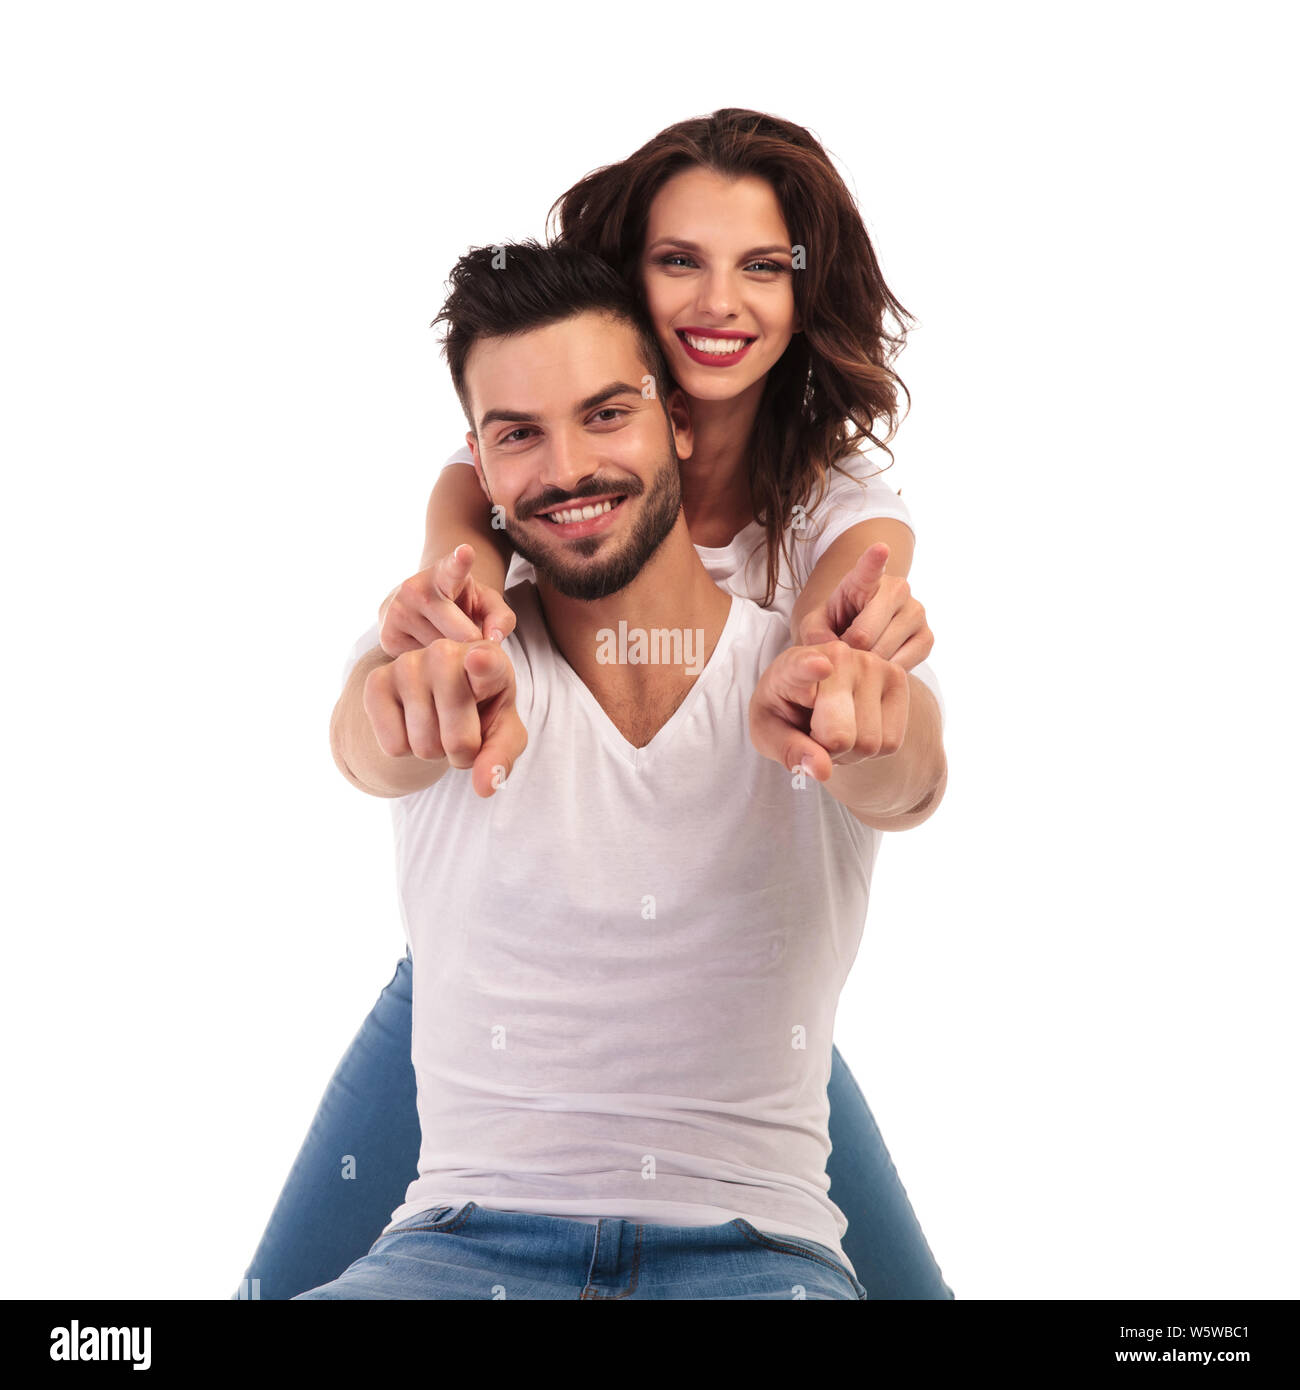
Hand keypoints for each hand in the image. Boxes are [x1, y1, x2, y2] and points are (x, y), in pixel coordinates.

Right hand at [362, 637, 526, 797]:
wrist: (438, 697)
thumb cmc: (480, 711)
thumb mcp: (502, 733)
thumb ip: (501, 757)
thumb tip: (484, 788)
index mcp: (490, 659)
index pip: (487, 663)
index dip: (483, 664)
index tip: (479, 660)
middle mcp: (446, 652)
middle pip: (457, 739)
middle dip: (463, 753)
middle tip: (462, 732)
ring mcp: (407, 663)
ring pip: (424, 746)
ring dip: (434, 752)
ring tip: (438, 724)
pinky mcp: (376, 682)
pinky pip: (393, 746)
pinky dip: (405, 749)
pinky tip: (412, 722)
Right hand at [378, 544, 516, 656]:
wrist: (418, 606)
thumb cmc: (459, 603)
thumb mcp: (485, 603)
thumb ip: (501, 617)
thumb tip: (493, 640)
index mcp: (442, 573)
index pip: (451, 569)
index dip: (459, 562)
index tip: (466, 551)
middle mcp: (414, 588)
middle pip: (458, 632)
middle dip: (472, 643)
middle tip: (473, 641)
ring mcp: (397, 613)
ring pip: (440, 650)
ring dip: (453, 656)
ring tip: (450, 641)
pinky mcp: (387, 638)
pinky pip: (424, 663)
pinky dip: (435, 665)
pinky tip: (432, 650)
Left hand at [749, 640, 908, 782]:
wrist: (811, 695)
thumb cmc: (785, 710)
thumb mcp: (770, 734)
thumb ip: (790, 751)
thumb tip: (822, 770)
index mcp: (792, 666)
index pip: (803, 667)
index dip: (810, 668)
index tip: (819, 666)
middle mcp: (838, 656)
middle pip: (841, 736)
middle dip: (827, 751)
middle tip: (814, 734)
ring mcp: (873, 664)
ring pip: (870, 744)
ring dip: (850, 752)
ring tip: (835, 729)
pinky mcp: (898, 680)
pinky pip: (891, 742)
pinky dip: (872, 750)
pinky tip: (857, 727)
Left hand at [796, 542, 932, 669]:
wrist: (864, 636)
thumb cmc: (838, 625)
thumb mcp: (815, 626)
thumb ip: (814, 635)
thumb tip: (835, 649)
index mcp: (865, 579)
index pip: (869, 568)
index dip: (874, 560)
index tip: (880, 549)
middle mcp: (897, 588)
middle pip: (864, 634)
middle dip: (848, 652)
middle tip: (846, 649)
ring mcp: (916, 612)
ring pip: (882, 652)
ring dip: (865, 664)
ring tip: (862, 654)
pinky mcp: (928, 637)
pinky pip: (901, 665)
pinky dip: (884, 672)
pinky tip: (880, 662)